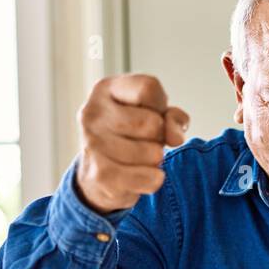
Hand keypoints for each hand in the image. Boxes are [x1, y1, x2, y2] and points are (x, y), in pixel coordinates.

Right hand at [74, 73, 188, 213]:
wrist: (100, 174)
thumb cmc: (130, 136)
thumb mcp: (154, 115)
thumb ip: (172, 118)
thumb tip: (175, 137)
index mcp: (106, 89)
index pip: (149, 89)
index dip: (161, 105)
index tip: (152, 114)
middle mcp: (94, 113)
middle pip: (152, 123)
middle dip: (159, 137)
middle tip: (146, 140)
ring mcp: (93, 143)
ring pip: (152, 154)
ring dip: (155, 160)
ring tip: (140, 158)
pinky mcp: (99, 174)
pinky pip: (147, 178)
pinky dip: (153, 179)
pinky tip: (143, 175)